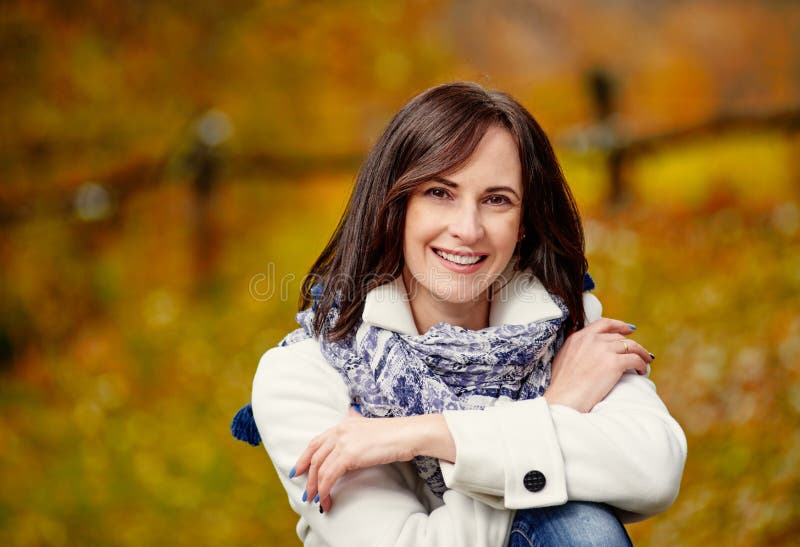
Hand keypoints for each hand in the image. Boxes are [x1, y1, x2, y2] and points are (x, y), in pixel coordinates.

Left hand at [291, 408, 417, 512]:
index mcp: (344, 423)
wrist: (408, 434)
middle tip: (307, 492)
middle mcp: (340, 430)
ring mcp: (343, 442)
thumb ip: (357, 427)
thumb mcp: (370, 427)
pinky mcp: (349, 455)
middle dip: (307, 476)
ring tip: (317, 501)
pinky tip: (327, 500)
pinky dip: (325, 490)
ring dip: (316, 488)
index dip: (305, 457)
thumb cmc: (395, 434)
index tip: (299, 470)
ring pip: (320, 468)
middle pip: (315, 455)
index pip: (316, 441)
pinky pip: (330, 476)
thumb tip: (350, 425)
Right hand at [544, 318, 653, 412]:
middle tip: (640, 352)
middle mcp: (592, 339)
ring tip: (646, 361)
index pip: (603, 324)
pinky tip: (642, 371)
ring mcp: (603, 350)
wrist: (563, 398)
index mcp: (579, 337)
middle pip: (619, 337)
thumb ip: (573, 348)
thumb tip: (581, 348)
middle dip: (631, 343)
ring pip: (631, 346)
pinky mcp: (614, 363)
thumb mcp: (562, 358)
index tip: (628, 330)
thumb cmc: (562, 385)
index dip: (618, 325)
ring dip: (641, 353)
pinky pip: (635, 359)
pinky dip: (642, 365)